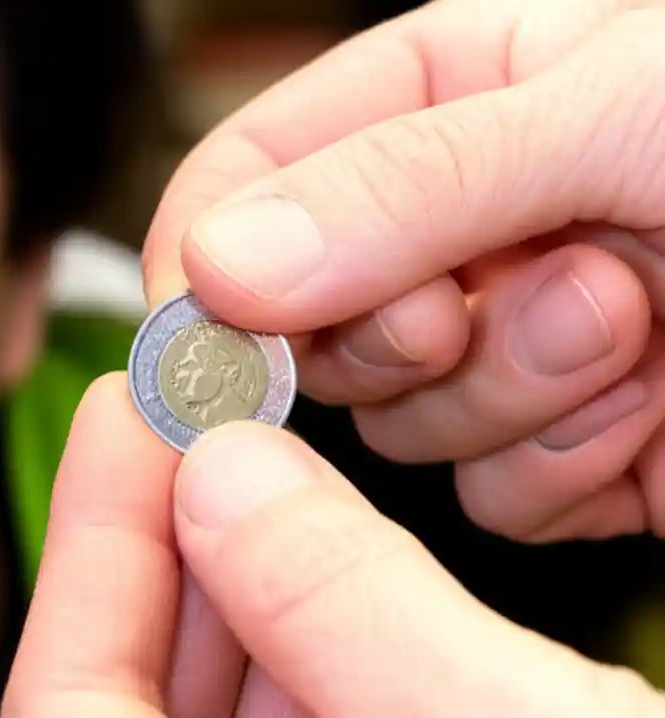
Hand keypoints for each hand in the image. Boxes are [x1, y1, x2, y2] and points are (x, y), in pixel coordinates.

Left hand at [2, 377, 663, 717]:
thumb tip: (225, 476)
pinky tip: (334, 549)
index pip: (74, 703)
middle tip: (198, 412)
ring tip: (261, 453)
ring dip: (240, 573)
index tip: (128, 412)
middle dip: (170, 537)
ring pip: (227, 698)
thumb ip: (347, 612)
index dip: (91, 547)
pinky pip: (307, 716)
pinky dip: (309, 633)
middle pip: (140, 689)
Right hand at [142, 0, 664, 541]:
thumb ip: (408, 190)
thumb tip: (219, 265)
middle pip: (305, 319)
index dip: (218, 263)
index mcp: (444, 99)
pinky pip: (485, 496)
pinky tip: (652, 404)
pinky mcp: (562, 448)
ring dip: (506, 391)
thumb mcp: (625, 112)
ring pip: (394, 421)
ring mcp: (503, 344)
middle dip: (396, 330)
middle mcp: (457, 228)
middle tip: (474, 303)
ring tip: (634, 322)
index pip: (247, 178)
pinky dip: (562, 467)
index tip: (222, 334)